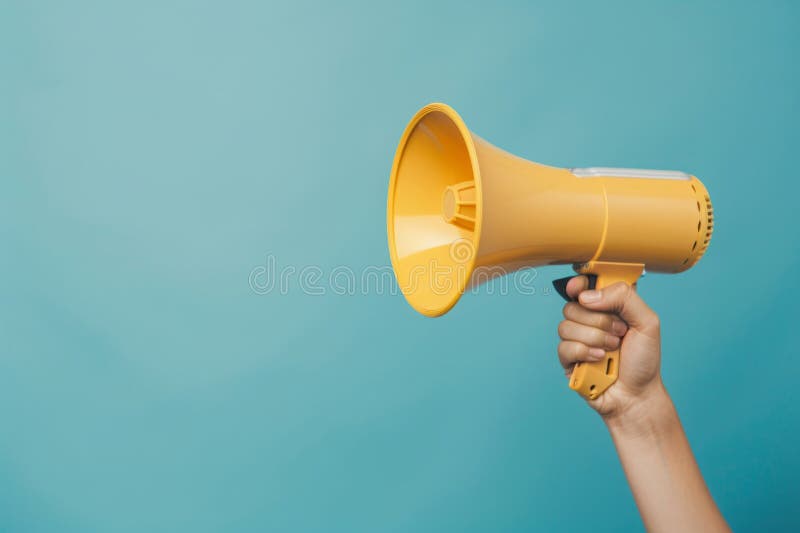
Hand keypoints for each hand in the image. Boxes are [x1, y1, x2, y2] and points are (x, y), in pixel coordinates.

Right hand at [557, 276, 663, 418]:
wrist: (637, 395)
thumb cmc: (644, 360)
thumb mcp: (647, 322)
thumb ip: (625, 297)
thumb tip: (587, 296)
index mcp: (607, 306)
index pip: (584, 285)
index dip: (579, 283)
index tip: (579, 288)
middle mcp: (588, 320)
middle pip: (573, 305)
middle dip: (599, 321)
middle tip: (619, 333)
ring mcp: (576, 339)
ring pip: (565, 326)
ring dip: (594, 338)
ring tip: (611, 349)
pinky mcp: (568, 359)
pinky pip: (564, 347)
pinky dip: (584, 352)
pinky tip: (598, 359)